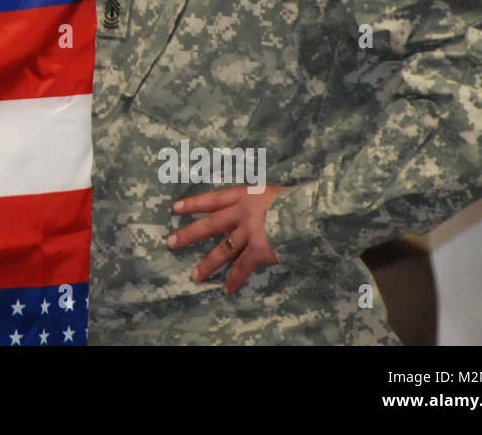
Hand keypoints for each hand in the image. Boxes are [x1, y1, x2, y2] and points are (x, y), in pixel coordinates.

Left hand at [167, 185, 287, 293]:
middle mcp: (243, 212)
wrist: (311, 211)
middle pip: (210, 224)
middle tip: (170, 242)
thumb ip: (257, 202)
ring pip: (223, 250)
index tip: (176, 208)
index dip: (194, 203)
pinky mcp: (259, 250)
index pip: (214, 199)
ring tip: (195, 276)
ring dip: (208, 264)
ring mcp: (249, 232)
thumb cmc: (296, 201)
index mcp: (246, 195)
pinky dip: (235, 279)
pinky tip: (228, 290)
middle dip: (189, 234)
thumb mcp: (271, 193)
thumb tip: (252, 210)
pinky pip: (243, 267)